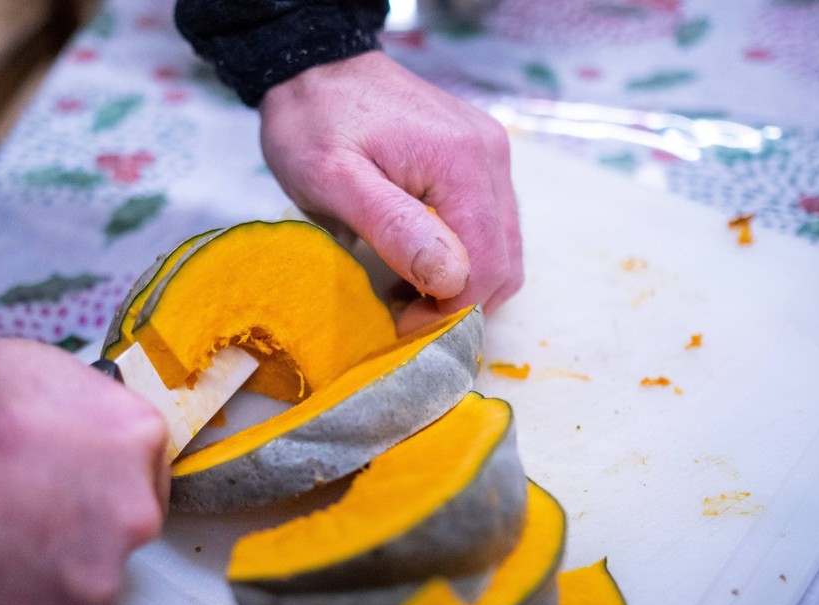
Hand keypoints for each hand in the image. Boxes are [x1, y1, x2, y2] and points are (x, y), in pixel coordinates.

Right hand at [0, 337, 168, 604]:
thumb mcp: (33, 371)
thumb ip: (78, 421)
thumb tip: (71, 445)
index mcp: (131, 442)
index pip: (136, 480)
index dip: (87, 489)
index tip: (55, 494)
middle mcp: (125, 522)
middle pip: (103, 546)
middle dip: (58, 542)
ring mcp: (79, 592)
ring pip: (59, 602)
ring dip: (20, 590)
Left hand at [259, 50, 521, 329]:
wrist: (315, 67)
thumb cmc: (314, 123)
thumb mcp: (335, 179)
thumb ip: (393, 227)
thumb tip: (451, 277)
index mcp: (463, 162)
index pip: (486, 266)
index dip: (450, 310)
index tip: (402, 323)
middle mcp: (491, 157)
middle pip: (503, 262)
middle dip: (459, 302)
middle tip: (403, 314)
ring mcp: (489, 156)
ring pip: (502, 249)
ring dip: (461, 284)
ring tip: (406, 291)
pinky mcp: (478, 159)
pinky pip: (489, 226)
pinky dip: (462, 257)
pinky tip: (417, 263)